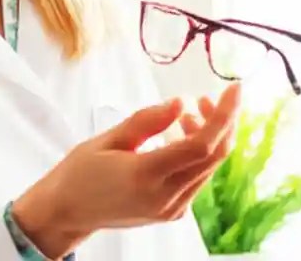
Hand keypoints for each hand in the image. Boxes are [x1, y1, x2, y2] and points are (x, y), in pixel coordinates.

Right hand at [13, 83, 240, 256]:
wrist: (68, 212)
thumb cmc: (80, 173)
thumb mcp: (107, 139)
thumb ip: (146, 122)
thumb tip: (180, 102)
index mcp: (145, 176)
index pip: (200, 145)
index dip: (223, 115)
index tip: (233, 89)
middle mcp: (164, 197)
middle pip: (213, 156)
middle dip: (222, 121)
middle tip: (211, 95)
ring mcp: (171, 209)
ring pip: (208, 167)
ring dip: (209, 136)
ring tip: (188, 114)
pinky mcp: (173, 212)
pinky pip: (197, 178)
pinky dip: (198, 153)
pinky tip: (179, 136)